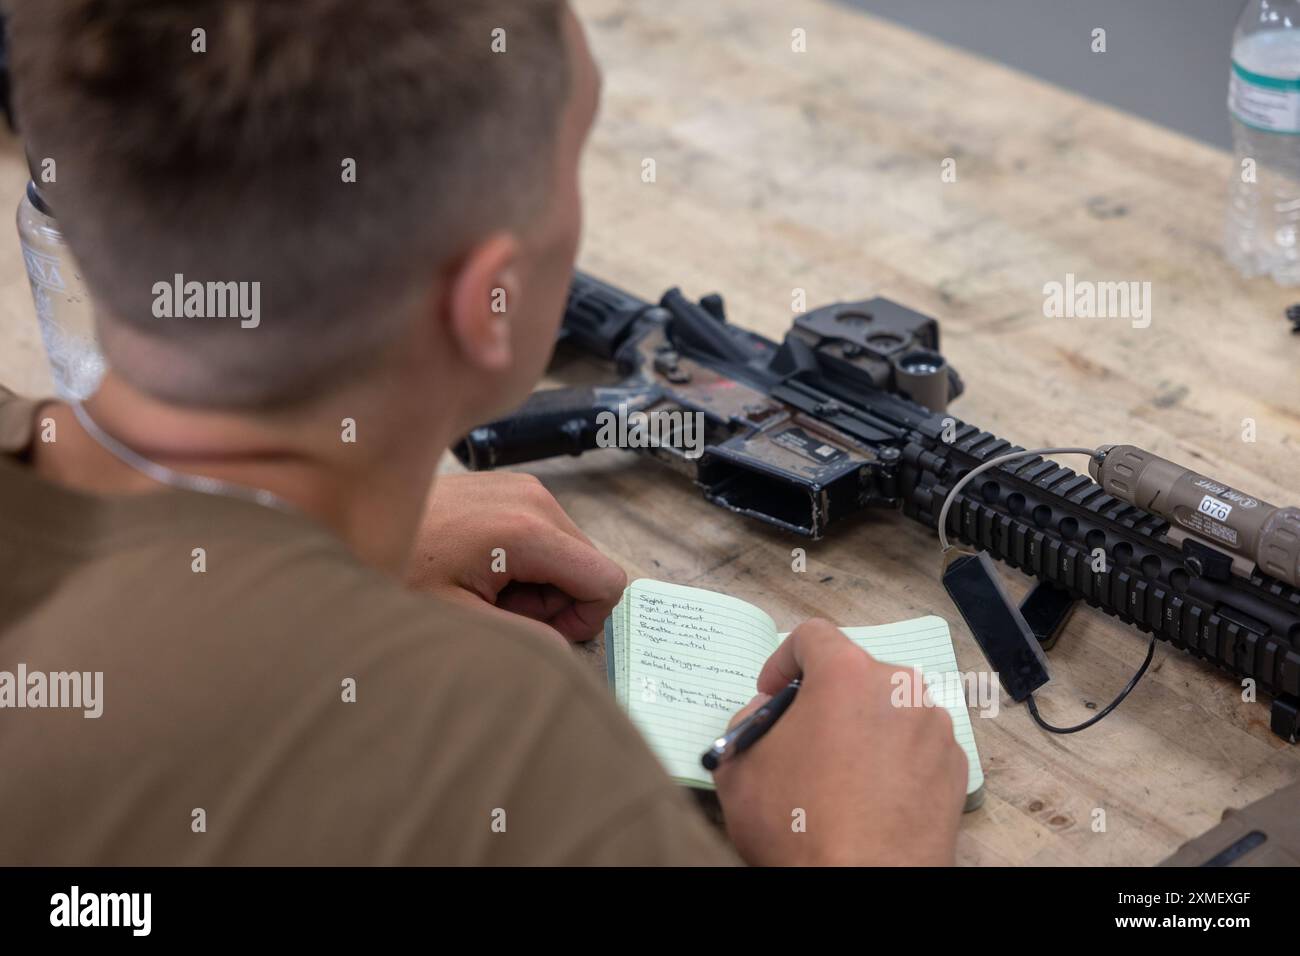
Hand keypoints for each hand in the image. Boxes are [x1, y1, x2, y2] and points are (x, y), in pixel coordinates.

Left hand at [406, 472, 626, 642]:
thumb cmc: (396, 572)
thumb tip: (566, 650)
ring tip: (482, 587)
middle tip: (497, 609)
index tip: (538, 629)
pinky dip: (523, 561)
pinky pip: (545, 533)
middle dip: (555, 601)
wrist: (348, 523)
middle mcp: (535, 499)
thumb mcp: (462, 621)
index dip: (583, 619)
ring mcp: (523, 487)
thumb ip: (527, 641)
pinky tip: (479, 567)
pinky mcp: (509, 487)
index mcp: (528, 531)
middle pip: (588, 567)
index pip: (606, 582)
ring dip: (537, 583)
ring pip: (568, 553)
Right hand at [712, 619, 966, 865]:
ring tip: (839, 774)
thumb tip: (769, 712)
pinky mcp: (955, 767)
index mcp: (845, 674)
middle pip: (854, 673)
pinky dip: (893, 759)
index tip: (772, 694)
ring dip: (862, 728)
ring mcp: (934, 727)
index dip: (783, 661)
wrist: (862, 884)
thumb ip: (747, 720)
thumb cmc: (798, 825)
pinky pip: (916, 745)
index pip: (812, 636)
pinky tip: (872, 795)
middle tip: (801, 738)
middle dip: (824, 699)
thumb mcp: (740, 765)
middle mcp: (899, 688)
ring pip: (888, 709)